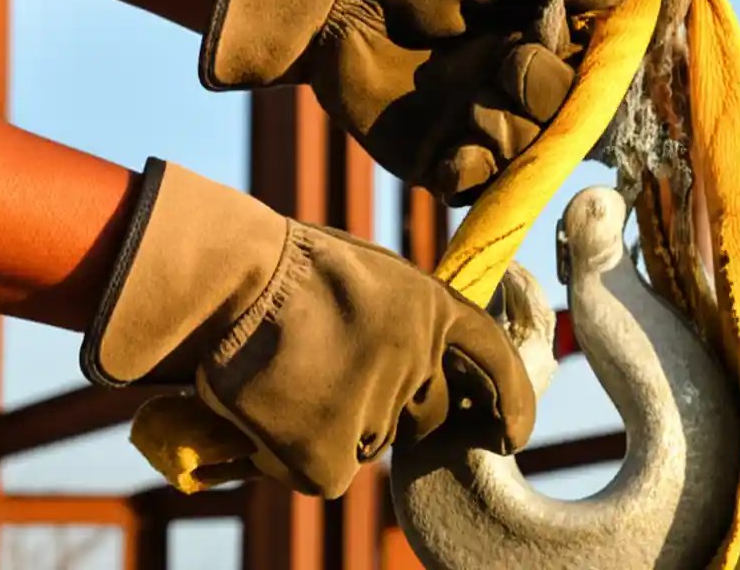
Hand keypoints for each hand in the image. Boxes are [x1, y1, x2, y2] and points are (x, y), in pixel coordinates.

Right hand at [83, 158, 533, 497]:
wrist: (228, 280)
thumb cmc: (277, 266)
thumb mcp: (358, 275)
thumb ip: (391, 321)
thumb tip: (394, 364)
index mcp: (432, 305)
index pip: (494, 359)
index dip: (511, 401)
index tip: (511, 436)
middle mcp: (419, 359)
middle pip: (418, 416)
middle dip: (384, 409)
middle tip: (325, 374)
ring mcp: (379, 408)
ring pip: (363, 441)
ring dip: (328, 425)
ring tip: (283, 375)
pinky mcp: (331, 453)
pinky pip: (322, 473)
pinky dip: (290, 455)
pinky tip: (266, 414)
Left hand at [199, 0, 630, 204]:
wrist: (336, 8)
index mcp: (538, 51)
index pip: (589, 79)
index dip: (590, 76)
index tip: (568, 50)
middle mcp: (515, 96)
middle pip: (563, 124)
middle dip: (544, 98)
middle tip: (510, 66)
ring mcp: (478, 131)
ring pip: (523, 158)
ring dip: (507, 134)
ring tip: (474, 106)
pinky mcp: (437, 162)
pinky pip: (471, 188)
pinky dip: (470, 175)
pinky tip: (454, 159)